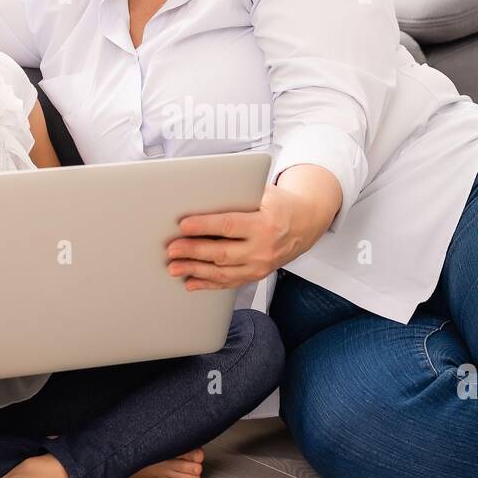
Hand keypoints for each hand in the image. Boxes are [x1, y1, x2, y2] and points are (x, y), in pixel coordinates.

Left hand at [165, 182, 323, 290]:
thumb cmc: (279, 205)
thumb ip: (237, 195)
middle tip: (172, 249)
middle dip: (193, 251)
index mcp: (264, 224)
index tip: (183, 225)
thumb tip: (203, 194)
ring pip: (222, 272)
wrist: (305, 224)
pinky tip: (191, 282)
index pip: (229, 225)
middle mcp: (263, 248)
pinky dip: (208, 284)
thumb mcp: (264, 193)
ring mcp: (260, 266)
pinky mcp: (256, 275)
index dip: (204, 225)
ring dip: (195, 271)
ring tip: (175, 267)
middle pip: (221, 253)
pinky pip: (229, 283)